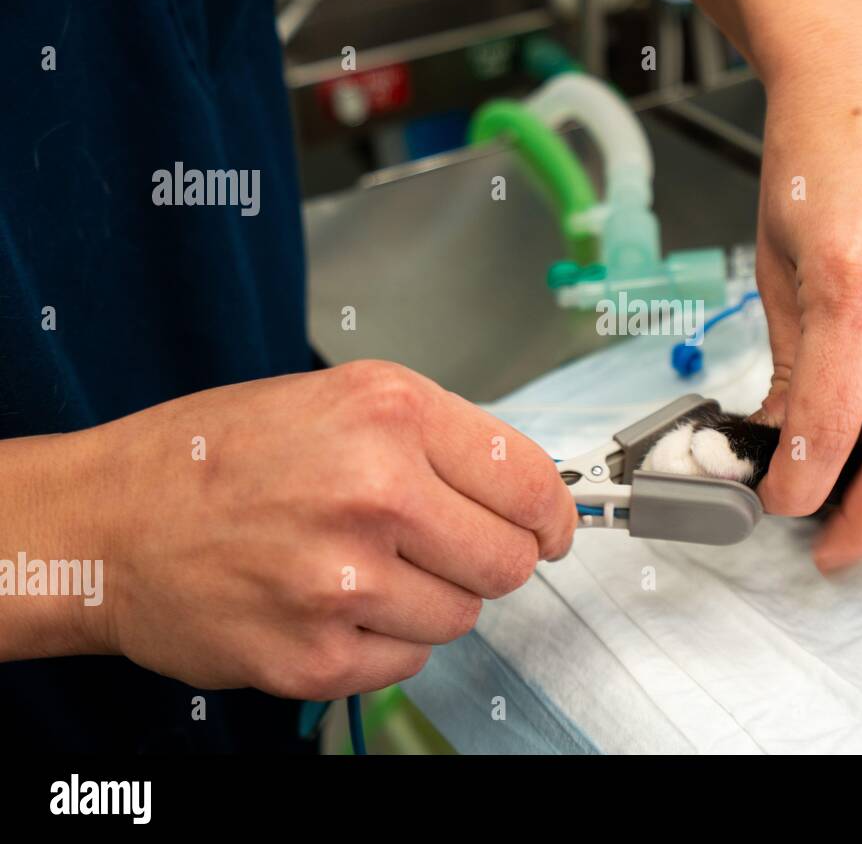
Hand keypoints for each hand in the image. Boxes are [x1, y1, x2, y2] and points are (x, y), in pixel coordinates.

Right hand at [76, 360, 574, 698]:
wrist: (112, 521)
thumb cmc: (218, 455)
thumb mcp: (339, 400)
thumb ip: (440, 438)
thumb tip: (528, 488)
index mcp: (389, 414)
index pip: (530, 480)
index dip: (552, 514)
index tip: (551, 529)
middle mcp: (375, 492)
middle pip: (510, 560)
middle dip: (491, 558)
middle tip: (445, 547)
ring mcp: (345, 582)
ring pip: (463, 615)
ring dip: (433, 598)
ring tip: (366, 567)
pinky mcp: (318, 657)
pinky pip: (410, 660)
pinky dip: (387, 639)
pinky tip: (336, 604)